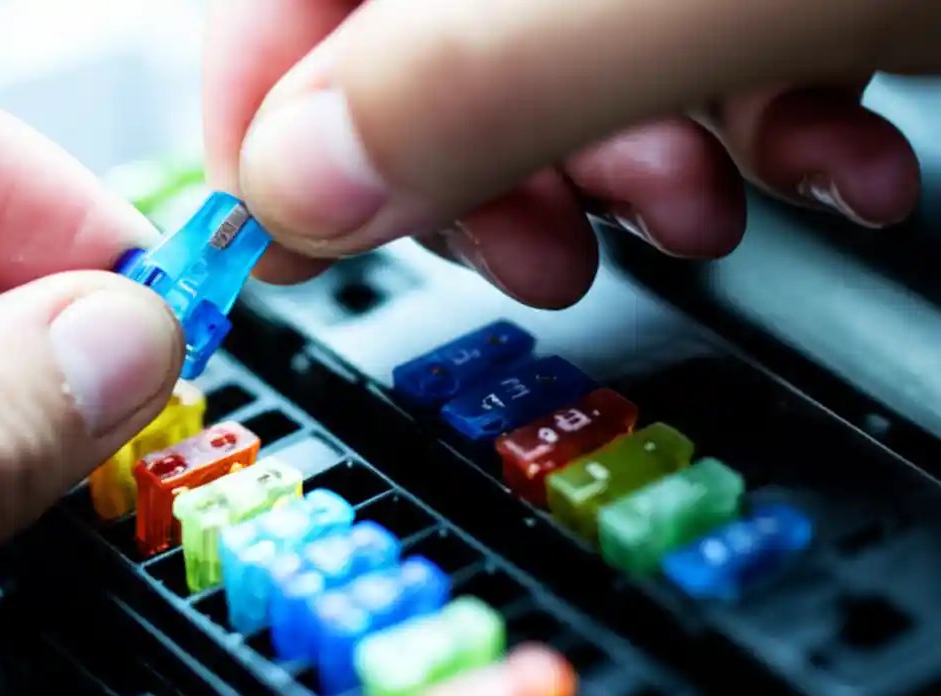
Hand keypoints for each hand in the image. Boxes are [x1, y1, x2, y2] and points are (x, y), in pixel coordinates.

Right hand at [204, 0, 937, 306]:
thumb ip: (484, 73)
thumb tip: (301, 184)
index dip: (267, 114)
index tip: (283, 244)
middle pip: (415, 40)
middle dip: (477, 171)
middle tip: (539, 253)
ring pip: (560, 77)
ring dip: (630, 179)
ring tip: (709, 212)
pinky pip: (698, 71)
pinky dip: (752, 147)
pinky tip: (830, 165)